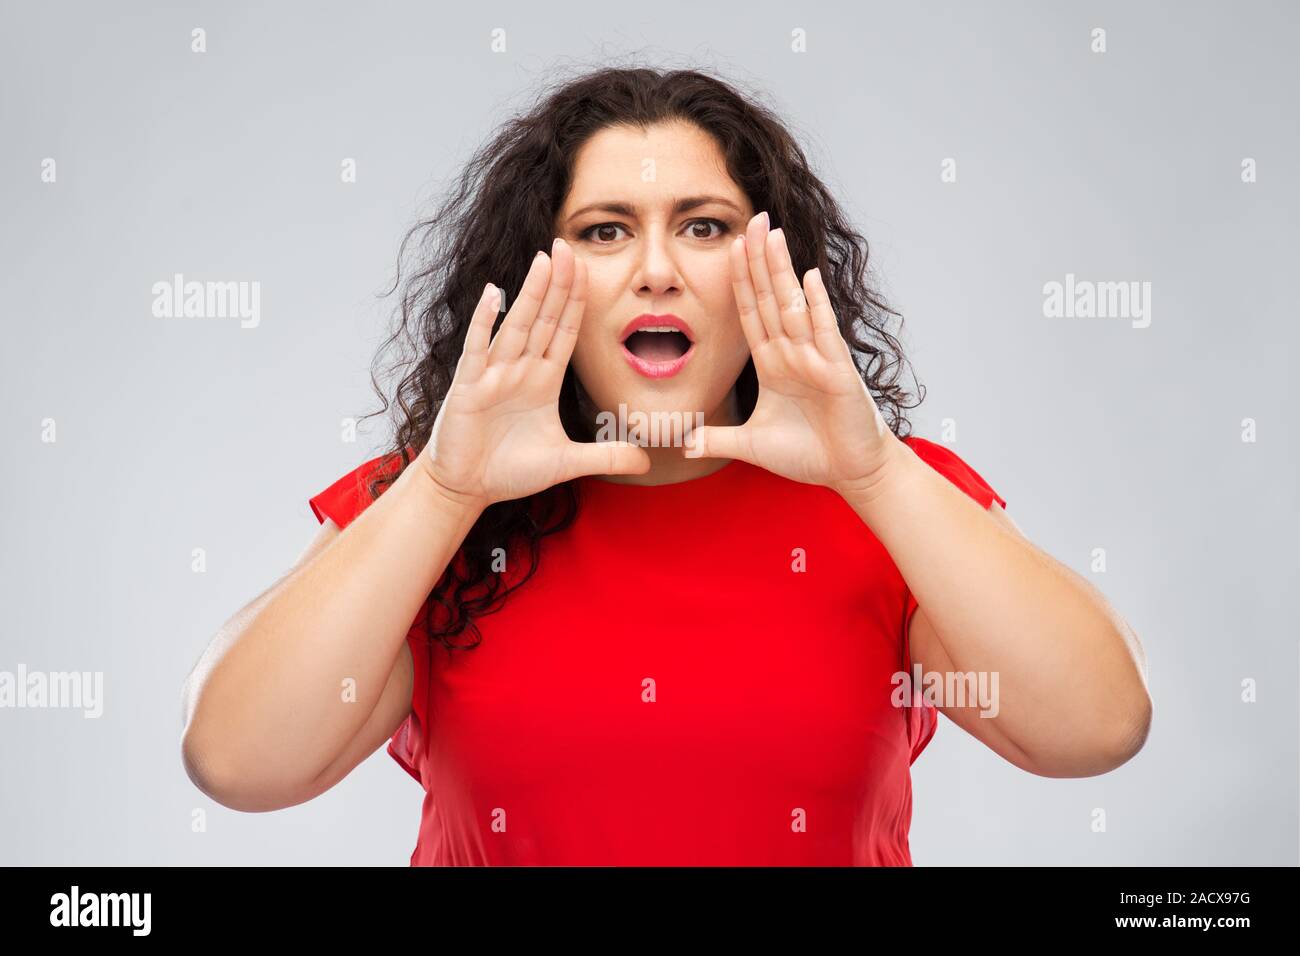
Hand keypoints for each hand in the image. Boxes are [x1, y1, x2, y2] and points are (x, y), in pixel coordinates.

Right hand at [421, 238, 650, 508]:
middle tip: (569, 244)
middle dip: (558, 284)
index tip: (589, 269)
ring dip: (531, 292)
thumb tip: (647, 459)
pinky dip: (485, 321)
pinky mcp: (469, 387)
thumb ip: (606, 456)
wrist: (466, 489)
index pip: (564, 332)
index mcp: (542, 381)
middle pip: (543, 318)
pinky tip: (494, 293)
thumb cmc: (508, 470)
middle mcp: (519, 370)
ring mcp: (493, 375)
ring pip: (517, 325)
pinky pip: (478, 348)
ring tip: (545, 260)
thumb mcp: (567, 462)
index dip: (577, 302)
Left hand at [684, 212, 899, 496]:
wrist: (851, 473)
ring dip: (781, 270)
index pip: (751, 313)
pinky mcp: (837, 371)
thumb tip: (684, 444)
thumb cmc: (809, 454)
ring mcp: (816, 358)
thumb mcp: (751, 446)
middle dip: (759, 259)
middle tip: (750, 218)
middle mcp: (794, 353)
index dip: (740, 280)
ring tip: (772, 233)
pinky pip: (824, 332)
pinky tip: (807, 277)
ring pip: (793, 305)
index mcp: (774, 363)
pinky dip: (816, 305)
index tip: (729, 246)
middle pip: (770, 297)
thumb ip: (717, 440)